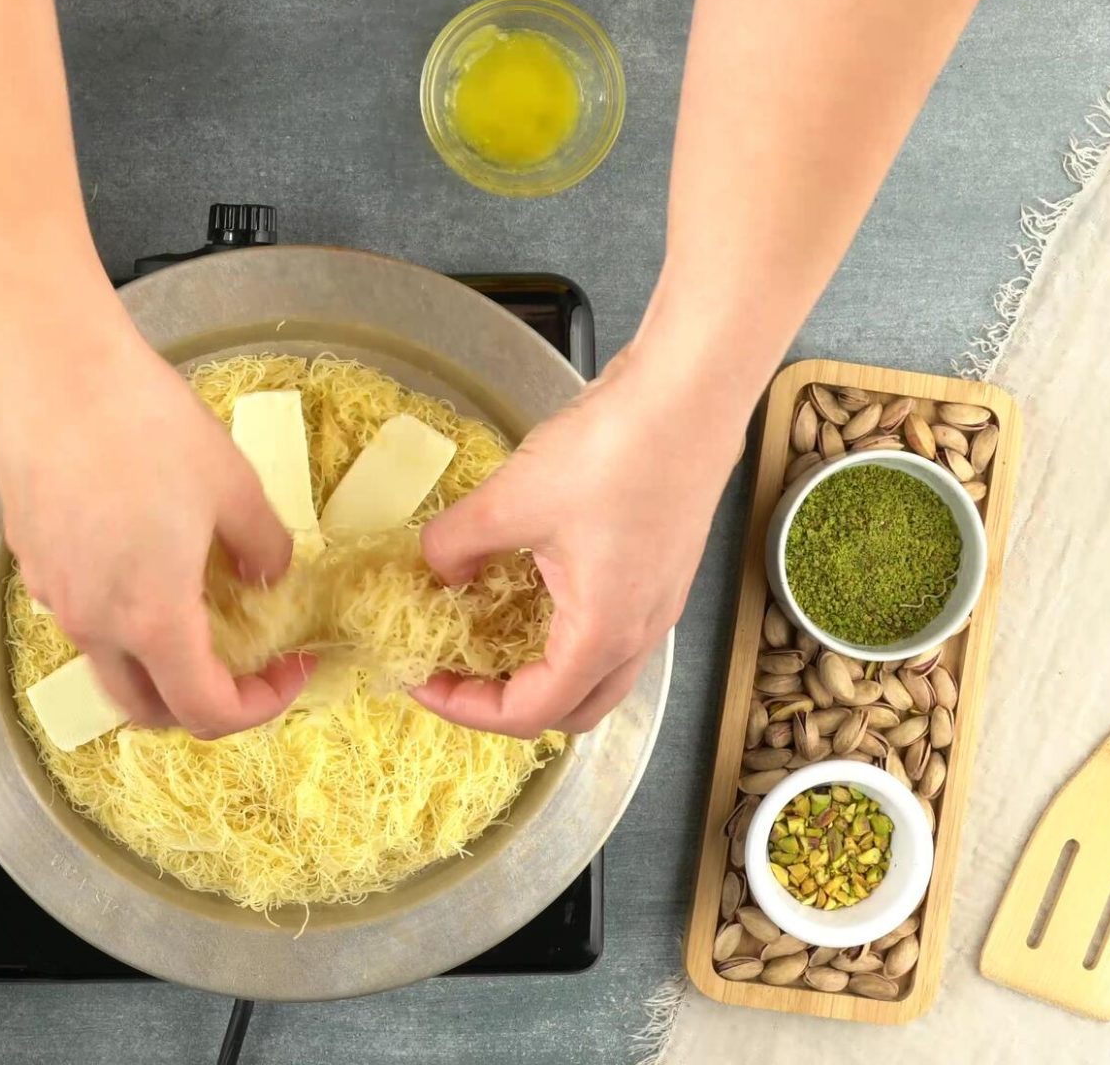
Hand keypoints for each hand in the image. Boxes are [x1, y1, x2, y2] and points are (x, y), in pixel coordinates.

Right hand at [0, 307, 306, 738]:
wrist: (52, 371)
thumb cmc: (146, 424)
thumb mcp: (235, 484)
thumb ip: (263, 546)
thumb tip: (269, 576)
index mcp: (153, 619)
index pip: (205, 711)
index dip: (259, 706)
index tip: (289, 670)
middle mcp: (95, 624)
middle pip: (147, 708)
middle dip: (201, 704)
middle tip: (243, 663)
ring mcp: (54, 595)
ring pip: (109, 662)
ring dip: (157, 661)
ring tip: (195, 605)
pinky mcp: (31, 560)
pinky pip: (81, 612)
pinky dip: (120, 614)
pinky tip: (142, 556)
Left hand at [416, 345, 742, 735]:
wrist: (689, 396)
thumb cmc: (611, 452)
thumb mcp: (511, 499)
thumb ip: (456, 544)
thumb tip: (435, 568)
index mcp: (602, 634)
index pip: (529, 713)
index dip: (464, 708)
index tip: (420, 678)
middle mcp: (638, 634)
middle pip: (571, 709)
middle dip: (506, 702)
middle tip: (454, 669)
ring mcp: (657, 604)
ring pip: (596, 672)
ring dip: (539, 668)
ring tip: (487, 632)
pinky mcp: (661, 571)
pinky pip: (609, 629)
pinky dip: (563, 630)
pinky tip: (527, 585)